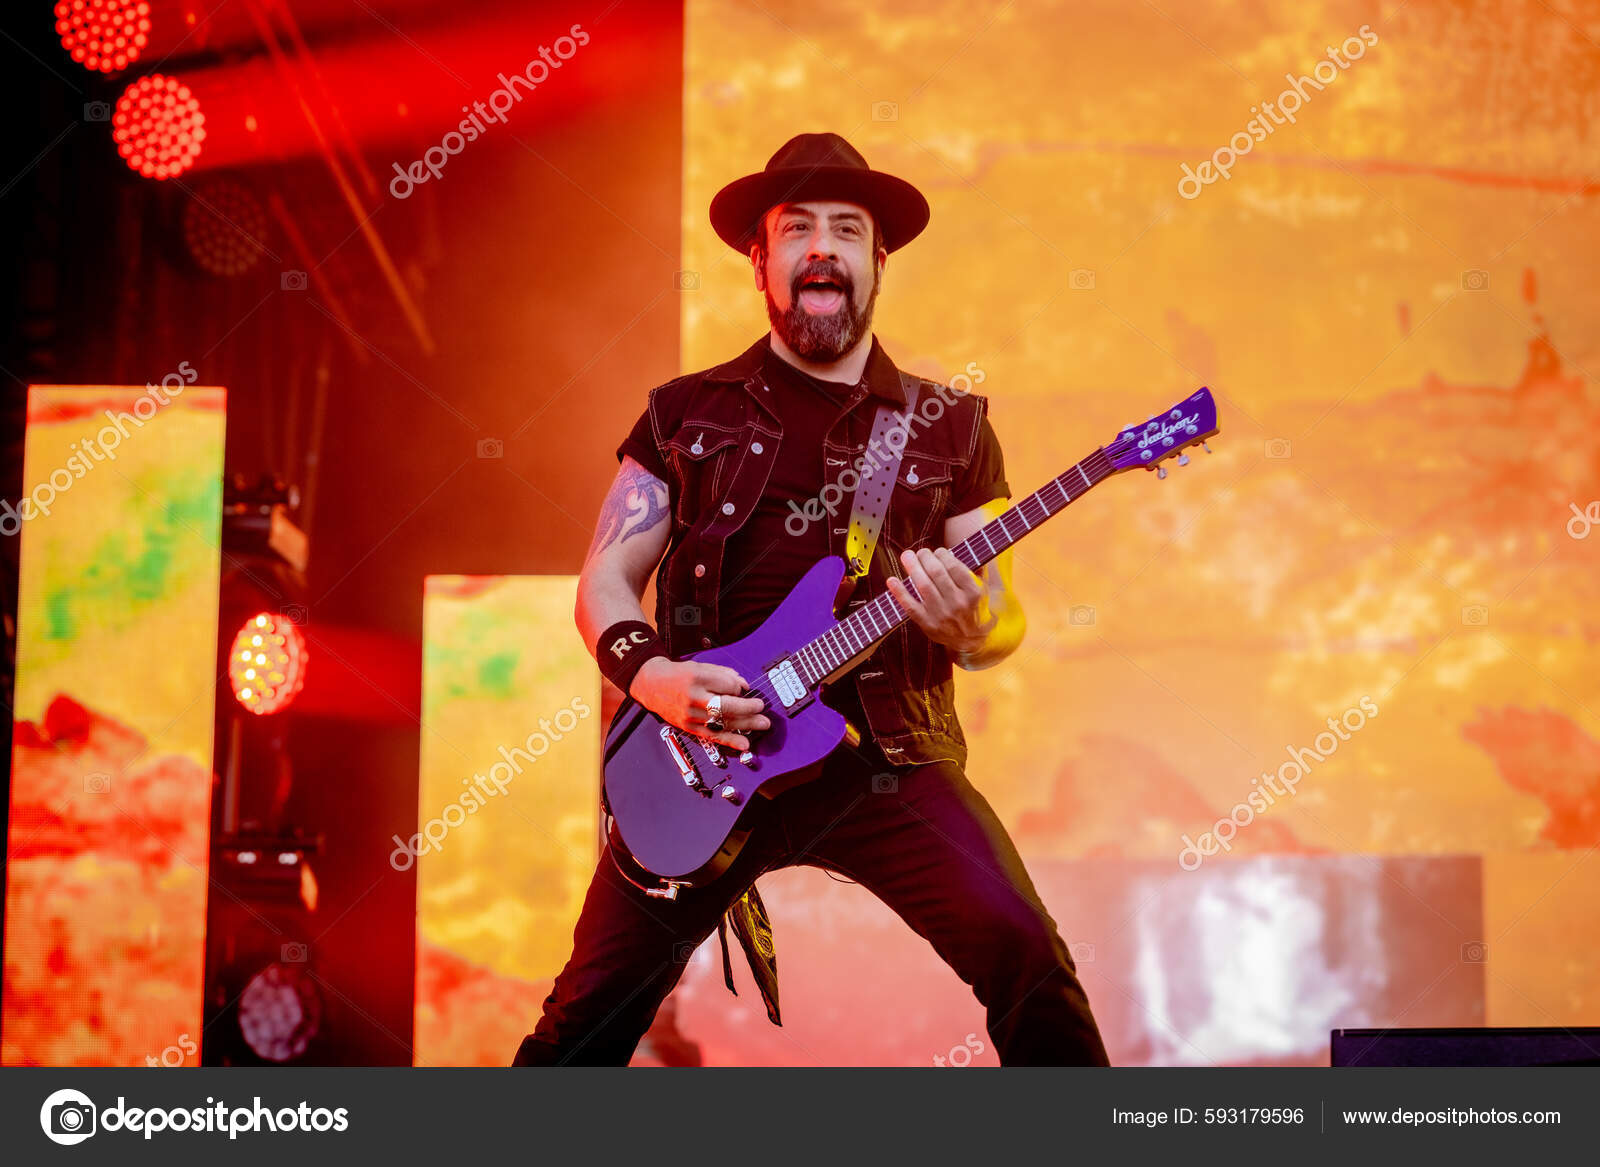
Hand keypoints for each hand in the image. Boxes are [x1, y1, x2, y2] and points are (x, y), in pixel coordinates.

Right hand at [629, 658, 769, 751]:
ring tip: (762, 724)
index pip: (727, 684)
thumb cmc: (678, 675)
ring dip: (745, 725)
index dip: (739, 687)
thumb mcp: (701, 666)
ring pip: (722, 722)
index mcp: (696, 677)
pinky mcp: (688, 727)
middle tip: (762, 708)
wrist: (651, 684)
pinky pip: (712, 736)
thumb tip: (744, 686)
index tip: (743, 689)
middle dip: (748, 708)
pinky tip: (744, 744)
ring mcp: (690, 715)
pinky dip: (730, 740)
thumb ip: (724, 674)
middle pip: (726, 705)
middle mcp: (692, 697)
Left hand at [885, 547, 996, 654]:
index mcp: (973, 593)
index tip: (938, 551)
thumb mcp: (983, 591)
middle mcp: (958, 603)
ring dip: (912, 568)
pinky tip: (891, 580)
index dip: (943, 555)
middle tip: (920, 552)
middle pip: (937, 573)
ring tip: (907, 556)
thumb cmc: (974, 610)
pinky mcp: (928, 624)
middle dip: (926, 558)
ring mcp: (942, 615)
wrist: (970, 641)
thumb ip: (977, 571)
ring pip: (923, 586)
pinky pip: (910, 606)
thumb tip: (967, 549)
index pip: (954, 567)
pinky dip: (899, 592)